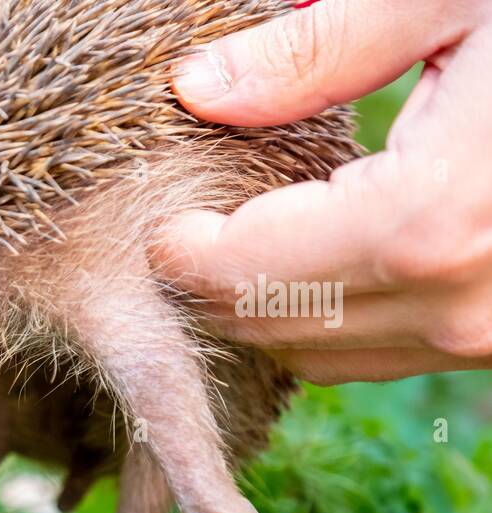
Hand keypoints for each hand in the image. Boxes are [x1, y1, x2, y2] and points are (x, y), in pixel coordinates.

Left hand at [153, 0, 491, 384]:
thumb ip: (314, 52)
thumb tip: (198, 90)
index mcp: (429, 220)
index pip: (246, 276)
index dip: (182, 256)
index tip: (156, 219)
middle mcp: (466, 300)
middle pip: (277, 331)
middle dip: (213, 293)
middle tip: (184, 231)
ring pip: (330, 357)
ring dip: (270, 311)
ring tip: (243, 239)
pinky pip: (393, 350)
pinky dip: (335, 316)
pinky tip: (322, 254)